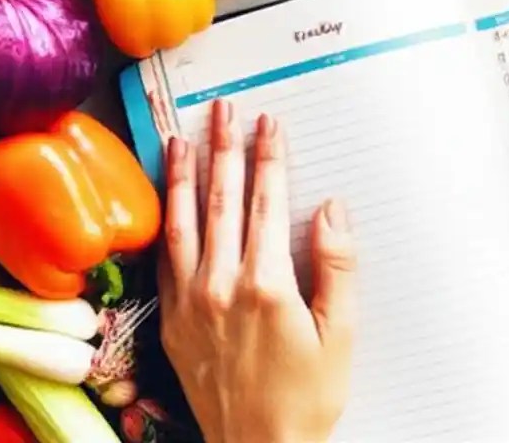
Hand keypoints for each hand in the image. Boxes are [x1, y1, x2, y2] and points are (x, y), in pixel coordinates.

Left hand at [158, 100, 356, 442]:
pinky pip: (166, 258)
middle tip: (223, 110)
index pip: (266, 203)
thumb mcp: (341, 333)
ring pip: (184, 222)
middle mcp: (221, 286)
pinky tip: (167, 200)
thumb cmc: (308, 397)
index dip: (267, 157)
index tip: (267, 123)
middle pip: (223, 201)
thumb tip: (331, 210)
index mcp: (266, 285)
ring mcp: (191, 302)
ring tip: (182, 139)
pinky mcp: (172, 320)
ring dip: (184, 176)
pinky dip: (167, 221)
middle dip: (224, 148)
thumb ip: (336, 266)